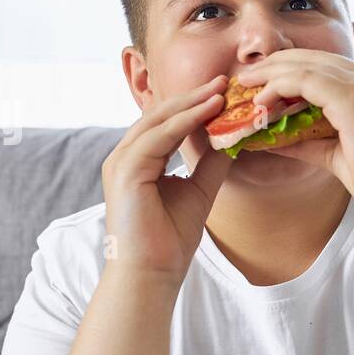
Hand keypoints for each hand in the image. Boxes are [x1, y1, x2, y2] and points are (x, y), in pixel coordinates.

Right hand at [101, 75, 232, 285]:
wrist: (152, 274)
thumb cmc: (169, 241)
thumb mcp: (199, 191)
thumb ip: (211, 163)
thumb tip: (232, 138)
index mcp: (138, 160)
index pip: (166, 123)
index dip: (194, 106)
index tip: (225, 92)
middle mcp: (124, 156)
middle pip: (160, 114)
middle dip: (194, 96)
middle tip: (225, 80)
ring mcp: (121, 161)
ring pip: (159, 120)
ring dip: (192, 103)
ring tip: (222, 90)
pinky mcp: (125, 170)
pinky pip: (159, 136)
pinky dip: (186, 121)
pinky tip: (210, 111)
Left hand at [236, 50, 353, 222]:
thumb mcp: (339, 156)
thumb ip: (307, 141)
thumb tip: (271, 140)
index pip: (327, 67)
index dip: (292, 70)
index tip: (264, 82)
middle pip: (315, 59)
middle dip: (276, 64)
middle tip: (246, 76)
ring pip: (307, 65)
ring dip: (271, 73)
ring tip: (245, 85)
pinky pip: (306, 81)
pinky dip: (279, 87)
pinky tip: (261, 102)